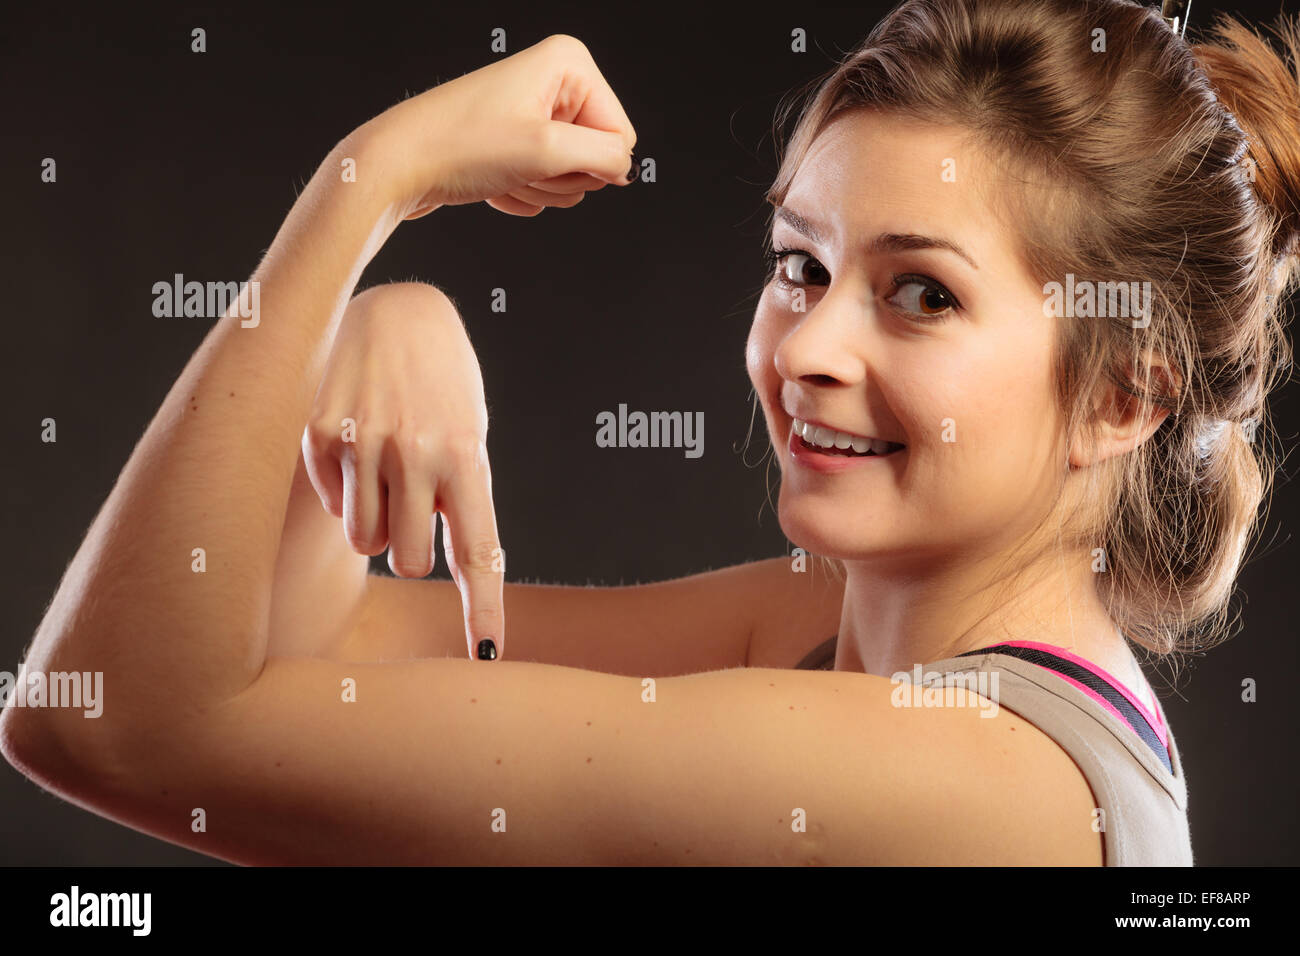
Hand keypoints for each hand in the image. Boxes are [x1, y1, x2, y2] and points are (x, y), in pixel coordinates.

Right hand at [302, 282, 503, 659]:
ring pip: (366, 541)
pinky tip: (356, 445)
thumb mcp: (468, 434)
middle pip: (410, 559)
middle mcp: (416, 452)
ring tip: (385, 472)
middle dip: (412, 548)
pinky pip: (331, 505)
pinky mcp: (320, 435)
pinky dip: (344, 491)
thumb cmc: (444, 386)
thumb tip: (442, 571)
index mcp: (467, 456)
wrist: (398, 309)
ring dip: (376, 524)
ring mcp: (365, 443)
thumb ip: (459, 497)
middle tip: (414, 504)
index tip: (488, 658)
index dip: (483, 609)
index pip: (478, 552)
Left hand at [361, 33, 636, 217]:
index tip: (549, 158)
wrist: (398, 166)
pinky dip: (521, 193)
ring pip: (570, 175)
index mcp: (569, 63)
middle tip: (522, 167)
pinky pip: (542, 184)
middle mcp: (552, 81)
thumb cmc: (458, 147)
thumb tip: (625, 167)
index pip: (620, 134)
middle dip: (561, 175)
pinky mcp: (514, 142)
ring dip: (540, 188)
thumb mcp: (547, 152)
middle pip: (596, 155)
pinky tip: (492, 182)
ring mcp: (532, 112)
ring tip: (504, 173)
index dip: (591, 162)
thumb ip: (605, 157)